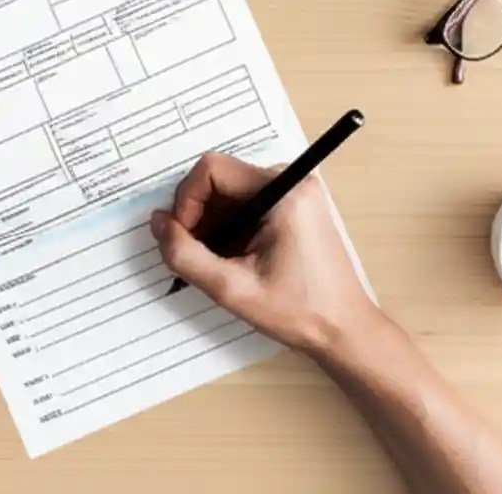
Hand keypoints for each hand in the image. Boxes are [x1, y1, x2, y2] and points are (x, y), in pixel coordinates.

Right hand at [151, 153, 378, 354]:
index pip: (212, 169)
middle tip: (197, 256)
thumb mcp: (231, 289)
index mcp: (283, 192)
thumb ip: (185, 254)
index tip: (182, 238)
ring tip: (217, 264)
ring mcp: (294, 194)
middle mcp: (291, 182)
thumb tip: (157, 224)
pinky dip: (229, 230)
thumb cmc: (299, 311)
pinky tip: (233, 261)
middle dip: (198, 216)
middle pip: (220, 180)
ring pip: (229, 194)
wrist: (344, 330)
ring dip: (212, 226)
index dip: (186, 201)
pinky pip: (245, 206)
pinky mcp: (293, 208)